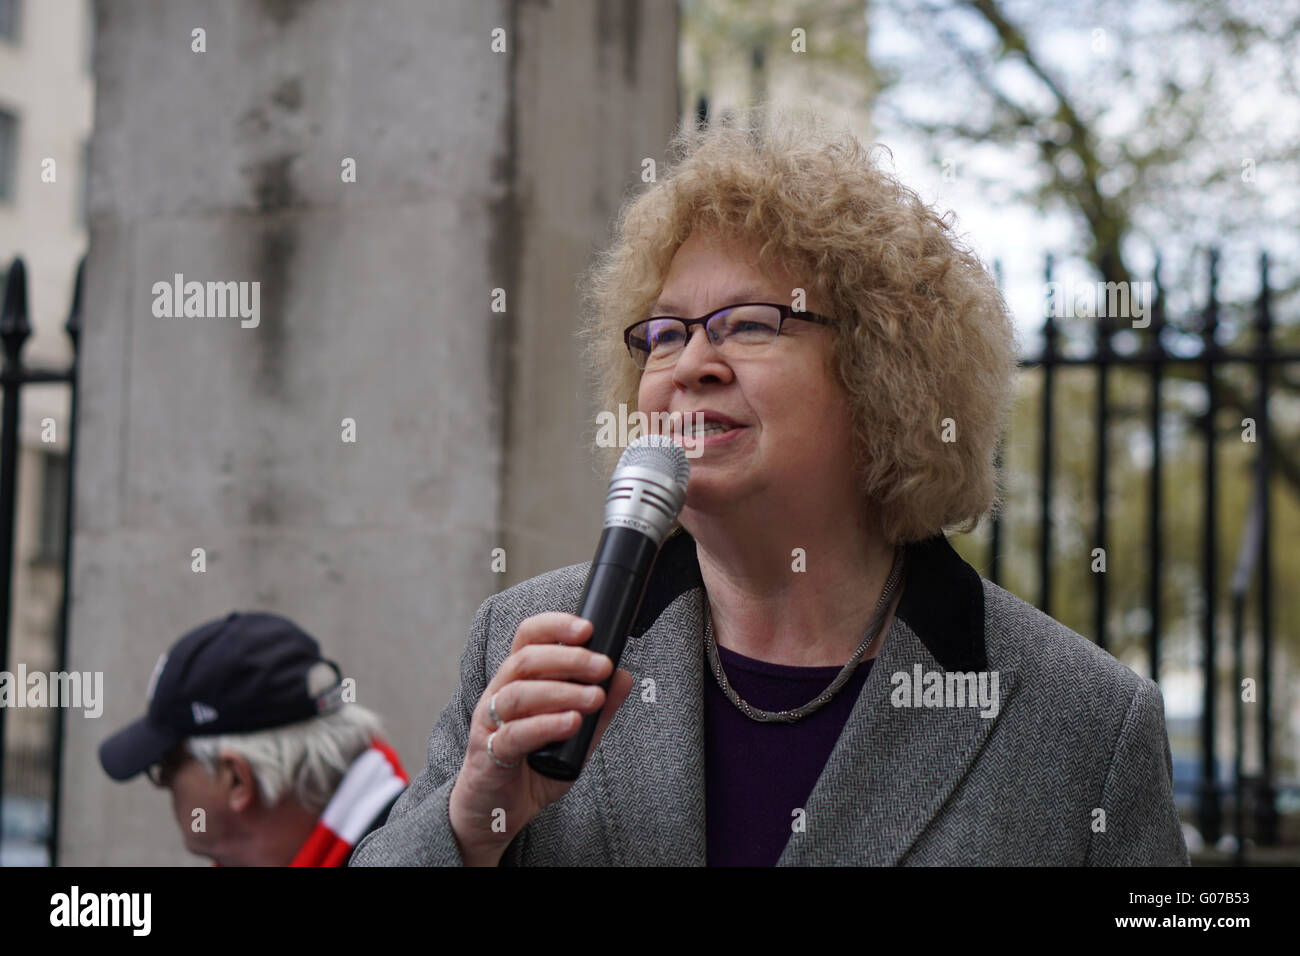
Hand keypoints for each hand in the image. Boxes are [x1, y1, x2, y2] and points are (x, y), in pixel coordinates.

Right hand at [448, 612, 633, 864]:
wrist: (493, 813)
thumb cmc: (531, 767)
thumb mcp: (574, 737)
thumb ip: (598, 710)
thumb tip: (624, 676)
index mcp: (517, 681)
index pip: (529, 637)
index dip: (555, 626)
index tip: (589, 629)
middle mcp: (499, 694)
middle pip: (526, 660)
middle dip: (568, 658)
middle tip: (602, 665)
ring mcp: (490, 723)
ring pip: (519, 693)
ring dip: (561, 691)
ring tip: (593, 698)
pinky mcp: (488, 754)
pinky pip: (514, 734)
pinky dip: (545, 725)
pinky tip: (570, 723)